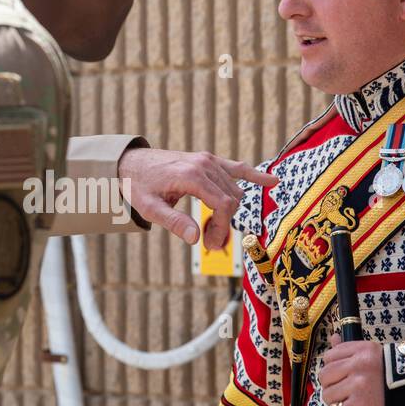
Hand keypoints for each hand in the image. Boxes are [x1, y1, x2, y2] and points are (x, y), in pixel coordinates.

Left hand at [117, 148, 277, 249]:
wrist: (131, 163)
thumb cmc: (139, 186)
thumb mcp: (150, 208)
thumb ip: (173, 222)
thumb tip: (195, 239)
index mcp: (191, 176)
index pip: (222, 205)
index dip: (221, 227)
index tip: (211, 244)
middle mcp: (204, 164)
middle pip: (231, 200)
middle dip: (224, 224)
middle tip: (208, 243)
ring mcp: (208, 161)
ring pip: (235, 191)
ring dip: (229, 213)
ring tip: (212, 232)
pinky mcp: (209, 161)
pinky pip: (237, 168)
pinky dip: (254, 176)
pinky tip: (273, 182)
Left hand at [319, 333, 386, 405]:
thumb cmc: (401, 382)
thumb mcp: (379, 358)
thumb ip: (352, 350)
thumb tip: (333, 338)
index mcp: (364, 350)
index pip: (330, 356)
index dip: (334, 370)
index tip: (343, 378)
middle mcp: (359, 365)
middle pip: (325, 375)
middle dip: (332, 387)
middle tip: (346, 395)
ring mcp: (357, 386)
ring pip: (328, 395)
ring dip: (337, 403)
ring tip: (355, 405)